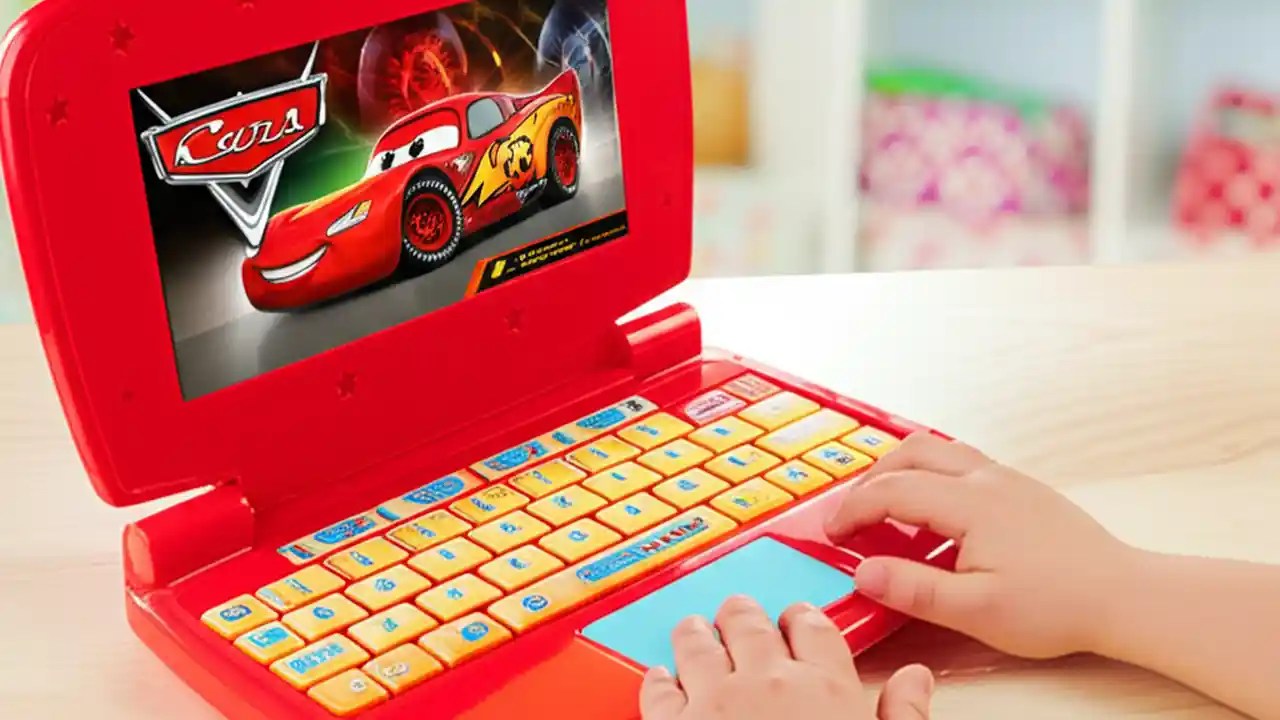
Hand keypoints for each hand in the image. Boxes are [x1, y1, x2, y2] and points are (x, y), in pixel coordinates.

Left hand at [640, 595, 934, 719]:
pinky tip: (662, 678)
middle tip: (738, 614)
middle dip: (743, 615)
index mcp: (825, 689)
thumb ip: (902, 715)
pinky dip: (659, 678)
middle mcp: (768, 683)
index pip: (812, 626)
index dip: (801, 617)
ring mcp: (716, 702)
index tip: (796, 619)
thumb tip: (915, 680)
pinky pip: (659, 688)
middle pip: (749, 623)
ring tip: (696, 630)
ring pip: (698, 642)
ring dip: (697, 633)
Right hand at [825, 432, 1136, 658]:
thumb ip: (914, 589)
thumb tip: (865, 573)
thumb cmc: (1059, 605)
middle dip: (870, 479)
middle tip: (850, 512)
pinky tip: (933, 509)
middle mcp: (988, 479)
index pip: (892, 490)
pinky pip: (962, 462)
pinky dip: (930, 473)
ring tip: (883, 503)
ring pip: (937, 450)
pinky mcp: (1022, 488)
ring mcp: (1008, 478)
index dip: (853, 510)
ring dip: (900, 469)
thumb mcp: (977, 610)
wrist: (1124, 596)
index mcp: (971, 503)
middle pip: (910, 453)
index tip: (835, 534)